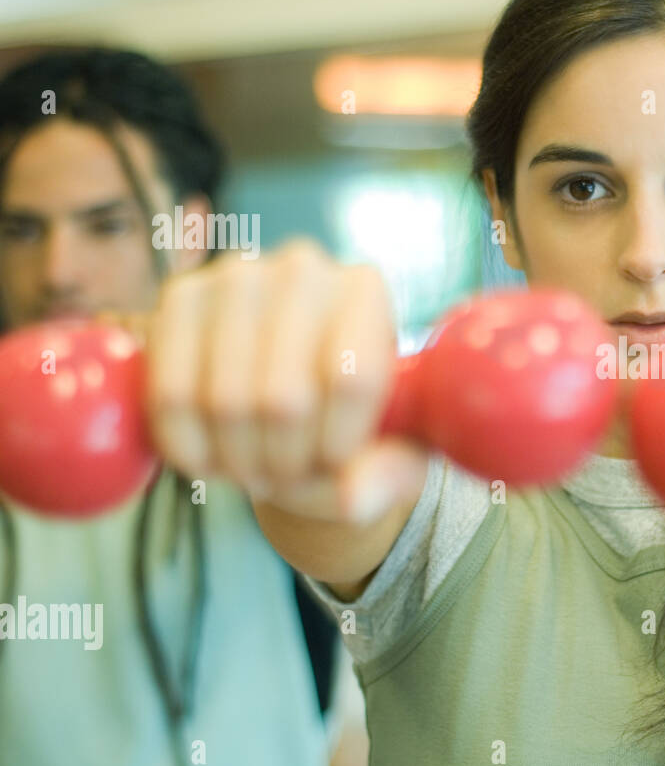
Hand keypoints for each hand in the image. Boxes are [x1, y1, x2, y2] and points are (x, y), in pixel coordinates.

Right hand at [144, 239, 427, 521]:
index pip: (351, 380)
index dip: (336, 447)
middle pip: (284, 399)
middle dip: (284, 463)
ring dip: (239, 461)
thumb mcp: (392, 457)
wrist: (289, 398)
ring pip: (226, 402)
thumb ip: (389, 479)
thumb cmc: (351, 423)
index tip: (334, 466)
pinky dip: (189, 447)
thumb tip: (351, 497)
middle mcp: (303, 267)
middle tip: (288, 473)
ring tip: (256, 465)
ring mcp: (233, 275)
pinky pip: (171, 396)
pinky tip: (212, 456)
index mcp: (367, 291)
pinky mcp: (177, 297)